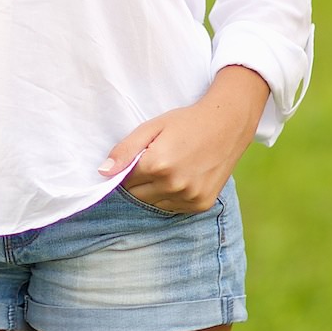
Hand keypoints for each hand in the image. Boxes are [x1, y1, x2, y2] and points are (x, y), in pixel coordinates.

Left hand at [98, 66, 269, 214]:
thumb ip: (126, 150)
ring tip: (170, 169)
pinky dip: (172, 197)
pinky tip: (182, 178)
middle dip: (139, 182)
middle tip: (156, 162)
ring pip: (154, 204)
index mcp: (157, 164)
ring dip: (155, 191)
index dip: (128, 169)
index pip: (124, 180)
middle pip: (137, 196)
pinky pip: (174, 208)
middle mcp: (173, 184)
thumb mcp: (152, 127)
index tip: (140, 158)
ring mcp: (188, 197)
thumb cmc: (186, 122)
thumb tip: (103, 172)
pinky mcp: (201, 204)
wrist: (228, 124)